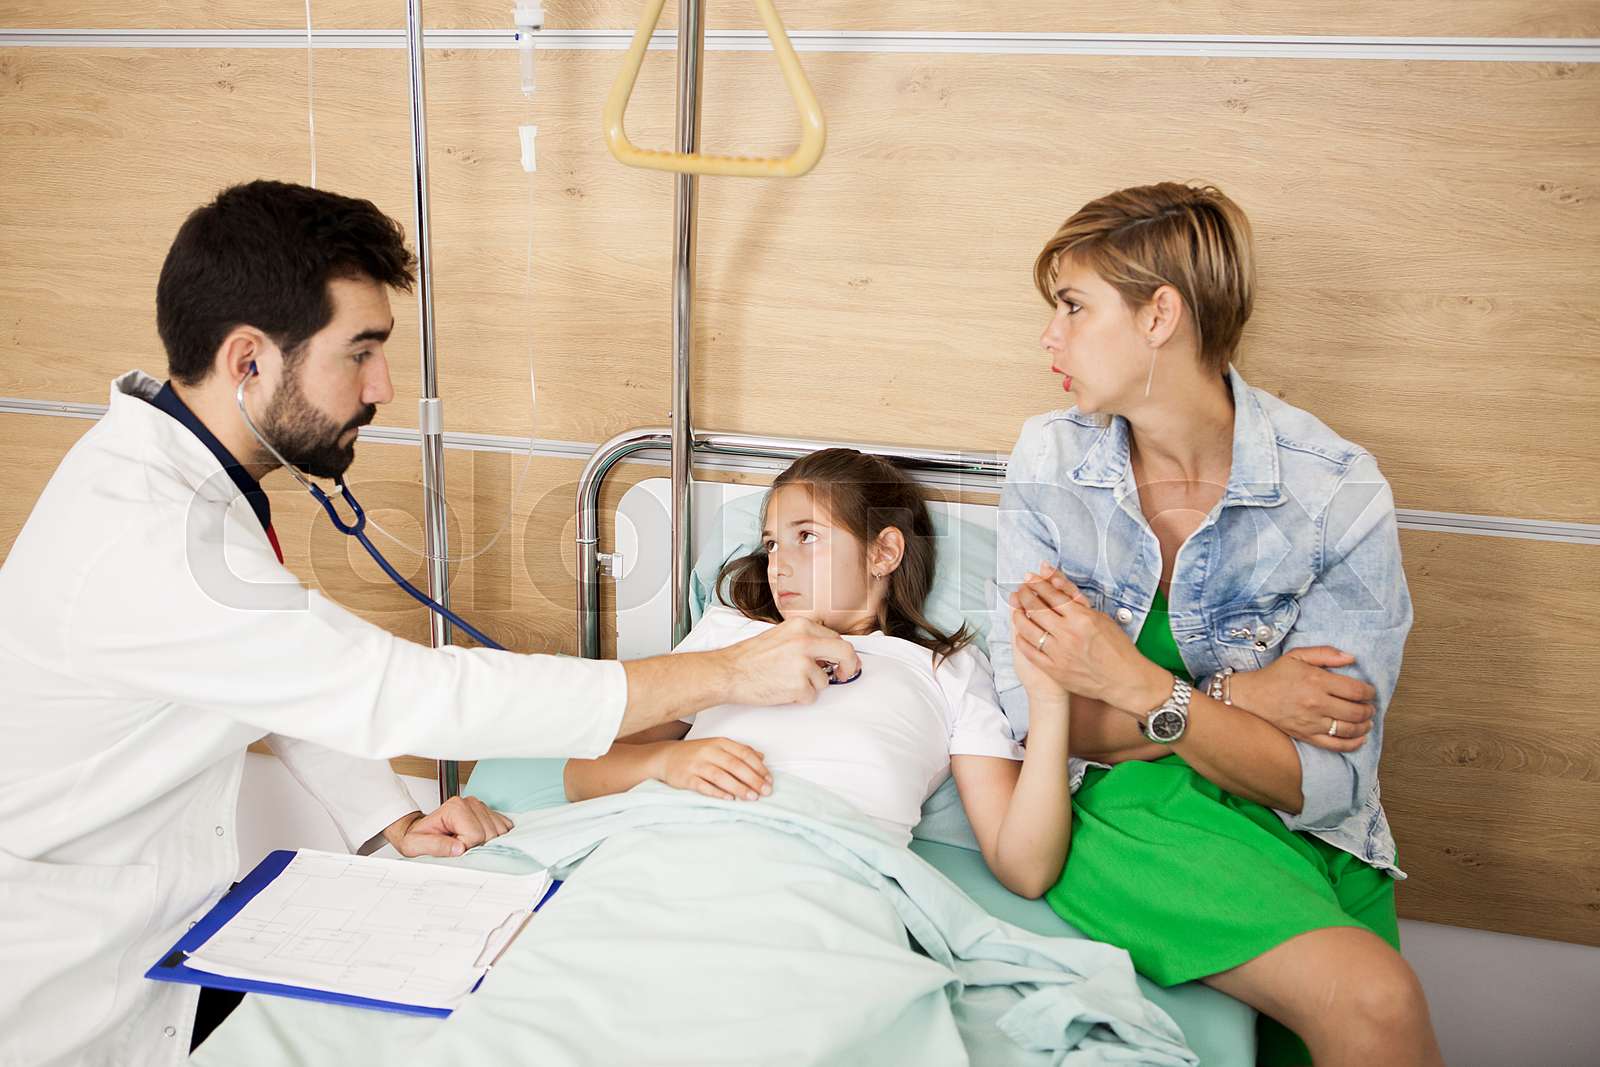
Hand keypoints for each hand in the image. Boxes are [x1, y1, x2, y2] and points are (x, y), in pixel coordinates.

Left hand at [383, 795, 513, 858]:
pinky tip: (479, 840)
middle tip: (458, 845)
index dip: (465, 847)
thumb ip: (436, 846)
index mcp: (454, 808)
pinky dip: (495, 837)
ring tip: (467, 841)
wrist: (418, 830)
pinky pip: (504, 826)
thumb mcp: (416, 845)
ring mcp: (480, 806)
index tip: (452, 847)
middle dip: (477, 846)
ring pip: (500, 831)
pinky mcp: (488, 812)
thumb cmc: (418, 837)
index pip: (476, 835)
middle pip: (490, 833)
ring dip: (486, 842)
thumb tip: (459, 848)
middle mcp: (470, 803)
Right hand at [656, 738, 772, 800]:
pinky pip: (703, 786)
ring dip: (738, 787)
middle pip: (735, 765)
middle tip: (765, 791)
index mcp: (720, 743)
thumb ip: (740, 750)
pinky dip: (717, 792)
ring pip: (721, 776)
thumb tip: (762, 757)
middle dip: (752, 779)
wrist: (666, 756)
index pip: (744, 753)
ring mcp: (697, 764)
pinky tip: (729, 799)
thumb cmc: (696, 753)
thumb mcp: (718, 746)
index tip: (769, 780)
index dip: (758, 767)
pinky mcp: (686, 778)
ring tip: (751, 797)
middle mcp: (709, 751)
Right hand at [713, 617, 860, 706]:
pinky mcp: (799, 685)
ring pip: (825, 681)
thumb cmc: (749, 656)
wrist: (729, 672)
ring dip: (811, 686)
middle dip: (849, 666)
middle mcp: (805, 642)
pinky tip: (783, 690)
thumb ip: (805, 639)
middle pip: (844, 653)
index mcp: (801, 626)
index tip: (845, 661)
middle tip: (844, 674)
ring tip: (787, 681)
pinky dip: (800, 698)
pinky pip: (811, 696)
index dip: (843, 652)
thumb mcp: (781, 635)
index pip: (836, 638)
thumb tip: (827, 651)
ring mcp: (803, 664)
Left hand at [1009, 563, 1168, 714]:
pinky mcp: (1054, 670)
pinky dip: (1022, 639)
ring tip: (1016, 608)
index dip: (1038, 584)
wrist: (1124, 680)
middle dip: (1025, 595)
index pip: (1052, 596)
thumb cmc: (1118, 649)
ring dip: (1019, 615)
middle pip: (1036, 609)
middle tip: (1020, 590)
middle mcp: (1068, 634)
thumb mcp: (1102, 619)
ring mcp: (1059, 653)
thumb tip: (1058, 588)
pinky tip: (1019, 632)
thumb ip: (1078, 604)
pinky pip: (1030, 652)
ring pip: (1028, 629)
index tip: (1031, 578)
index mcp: (1081, 618)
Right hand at [1227, 647, 1376, 751]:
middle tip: (1370, 707)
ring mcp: (1312, 722)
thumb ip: (1325, 653)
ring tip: (1366, 721)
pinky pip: (1336, 745)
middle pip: (1357, 711)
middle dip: (1369, 709)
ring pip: (1350, 729)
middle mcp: (1316, 703)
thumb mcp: (1297, 656)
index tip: (1370, 692)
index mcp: (1316, 681)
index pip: (1356, 690)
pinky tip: (1360, 738)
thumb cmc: (1274, 676)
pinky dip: (1353, 743)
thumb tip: (1352, 658)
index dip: (1369, 692)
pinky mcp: (1306, 736)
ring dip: (1365, 726)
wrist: (1250, 697)